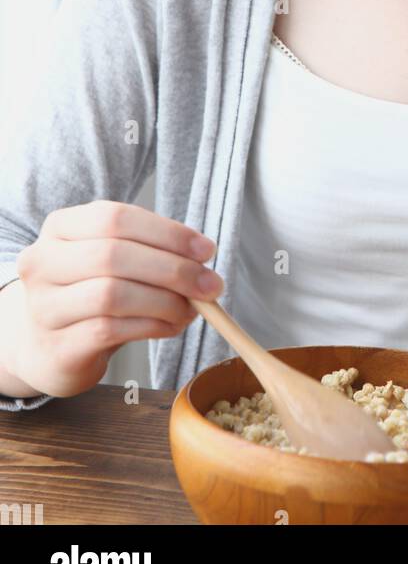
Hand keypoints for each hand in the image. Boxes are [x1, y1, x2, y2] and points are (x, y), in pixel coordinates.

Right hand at [8, 200, 223, 397]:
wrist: (46, 345)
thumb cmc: (89, 292)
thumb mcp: (114, 258)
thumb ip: (152, 250)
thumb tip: (202, 261)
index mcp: (60, 227)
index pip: (116, 217)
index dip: (167, 232)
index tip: (206, 250)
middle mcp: (42, 262)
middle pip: (114, 255)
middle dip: (173, 270)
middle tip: (209, 285)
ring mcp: (44, 306)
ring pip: (112, 294)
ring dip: (164, 301)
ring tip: (190, 310)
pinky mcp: (56, 345)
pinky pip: (110, 330)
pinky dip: (151, 326)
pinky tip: (170, 326)